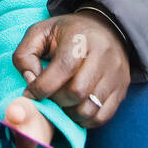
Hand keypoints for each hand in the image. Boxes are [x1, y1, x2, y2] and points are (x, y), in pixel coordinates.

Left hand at [12, 11, 129, 127]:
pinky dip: (84, 119)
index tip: (30, 93)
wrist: (106, 28)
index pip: (62, 68)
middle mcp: (102, 56)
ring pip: (90, 109)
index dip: (42, 87)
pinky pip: (102, 117)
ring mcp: (115, 74)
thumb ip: (25, 54)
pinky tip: (75, 108)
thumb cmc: (68, 33)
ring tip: (62, 102)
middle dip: (56, 100)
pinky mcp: (121, 89)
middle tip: (48, 96)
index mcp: (80, 38)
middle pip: (77, 92)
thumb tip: (30, 80)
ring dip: (69, 112)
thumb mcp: (41, 32)